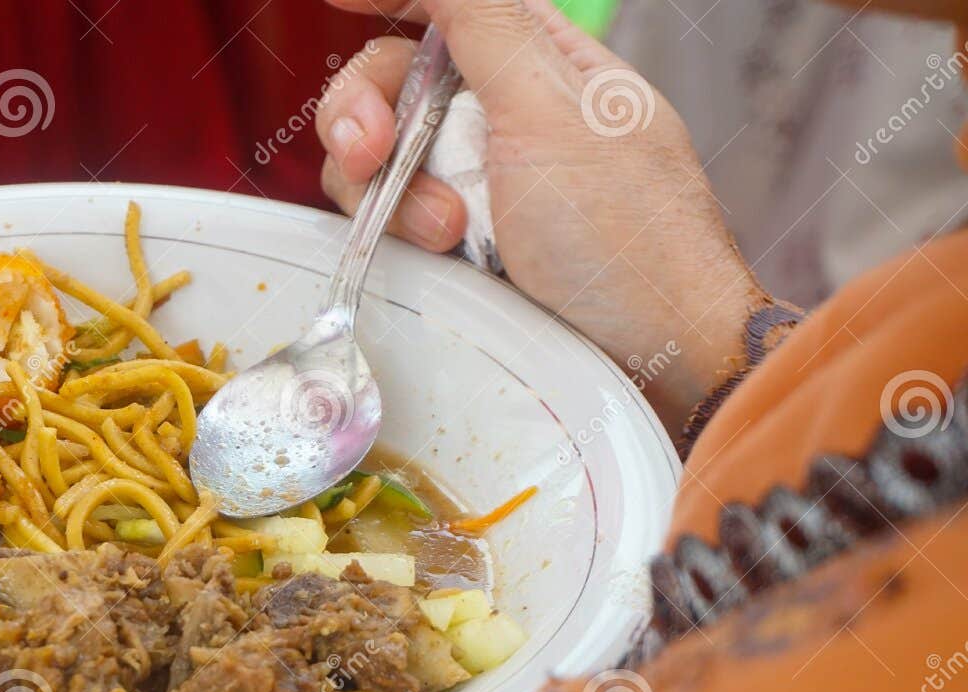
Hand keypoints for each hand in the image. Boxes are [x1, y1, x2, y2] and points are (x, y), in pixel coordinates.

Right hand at [317, 0, 764, 433]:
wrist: (652, 359)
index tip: (337, 2)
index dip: (391, 0)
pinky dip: (397, 233)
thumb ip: (481, 22)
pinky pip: (388, 221)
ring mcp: (478, 189)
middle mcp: (504, 119)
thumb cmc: (627, 241)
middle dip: (368, 113)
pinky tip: (442, 252)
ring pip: (381, 158)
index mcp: (543, 63)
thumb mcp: (552, 109)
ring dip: (394, 191)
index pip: (452, 7)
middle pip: (393, 83)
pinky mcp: (456, 252)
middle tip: (369, 150)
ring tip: (448, 231)